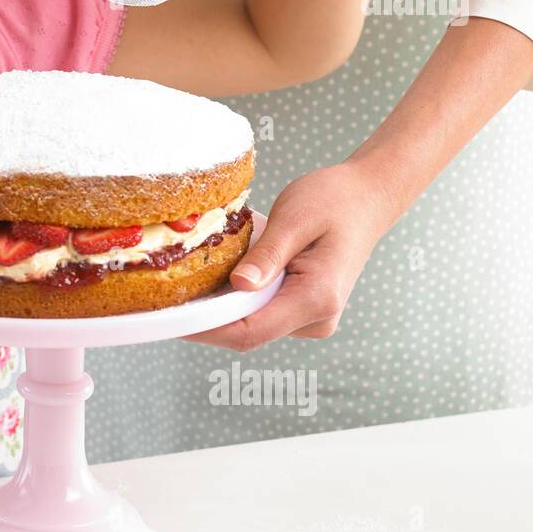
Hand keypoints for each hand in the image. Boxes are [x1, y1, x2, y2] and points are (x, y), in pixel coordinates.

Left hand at [180, 161, 398, 349]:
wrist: (366, 198)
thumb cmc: (334, 200)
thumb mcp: (295, 218)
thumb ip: (267, 255)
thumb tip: (237, 286)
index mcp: (317, 299)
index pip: (249, 331)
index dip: (206, 329)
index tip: (170, 317)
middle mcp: (316, 318)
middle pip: (247, 333)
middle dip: (207, 319)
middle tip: (166, 297)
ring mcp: (311, 318)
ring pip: (251, 325)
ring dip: (221, 307)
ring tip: (189, 280)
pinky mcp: (303, 310)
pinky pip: (261, 313)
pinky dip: (237, 299)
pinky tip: (218, 276)